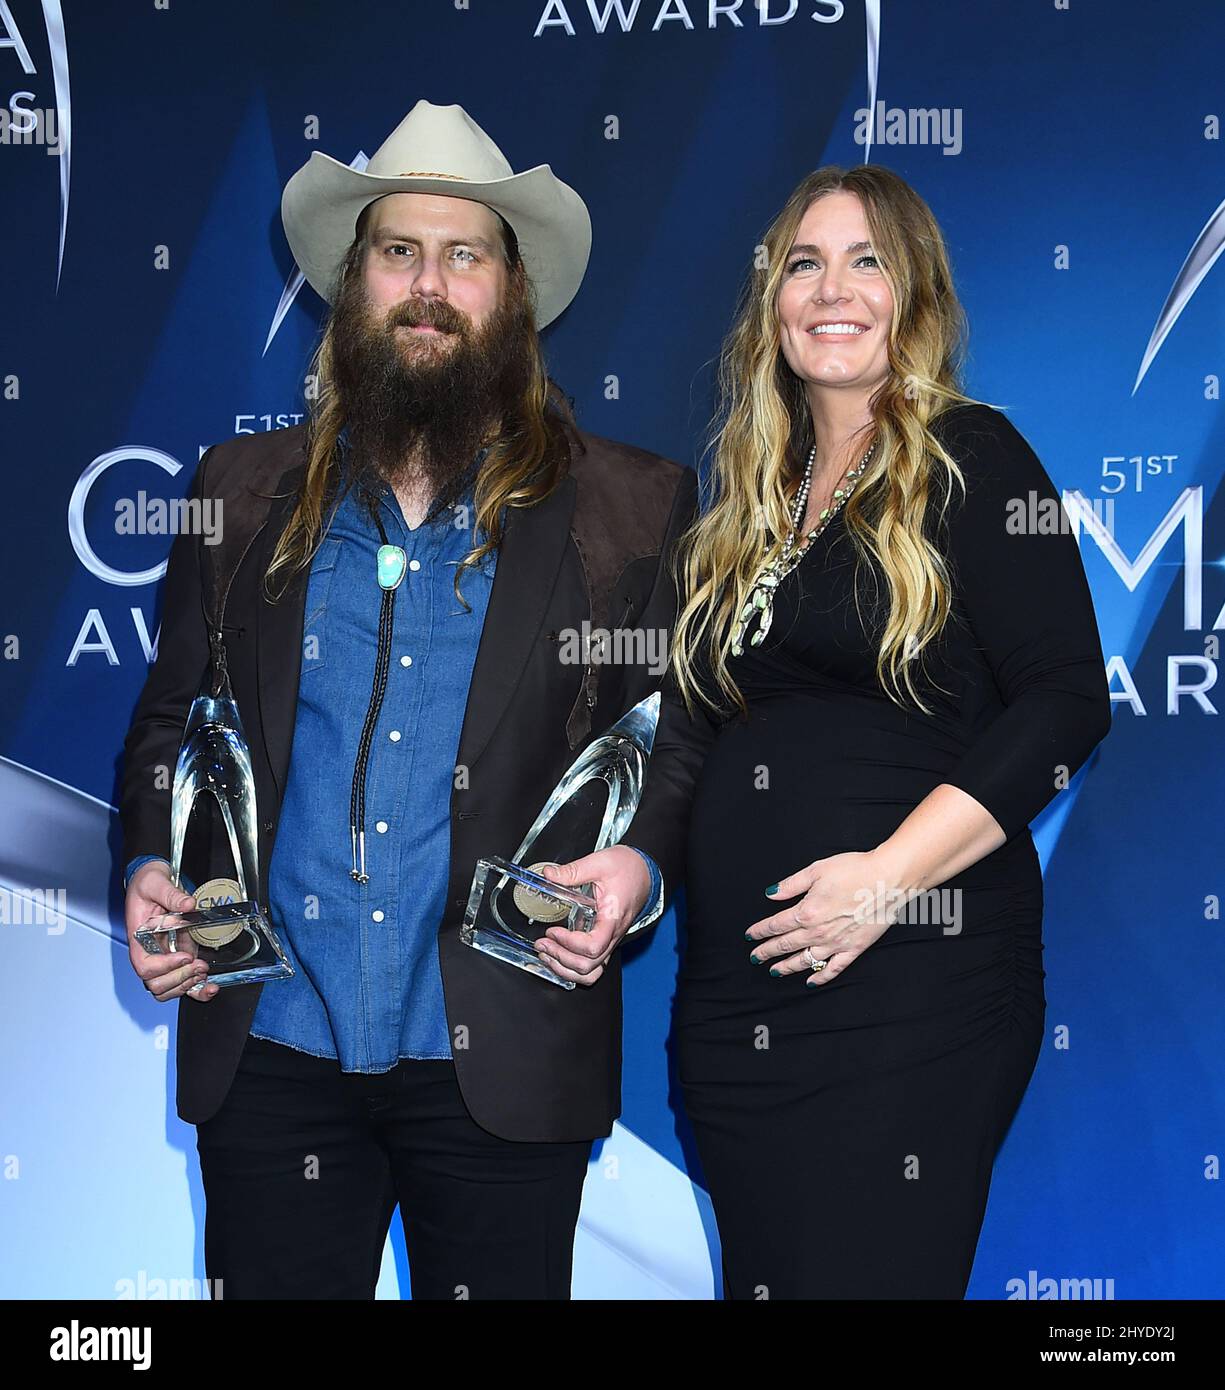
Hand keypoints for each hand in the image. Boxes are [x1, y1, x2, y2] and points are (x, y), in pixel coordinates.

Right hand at [125, 861, 216, 1001]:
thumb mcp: (155, 883)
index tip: (184, 955)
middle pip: (156, 983)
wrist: (153, 882)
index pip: (144, 965)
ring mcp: (164, 958)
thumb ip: (170, 895)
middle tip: (199, 965)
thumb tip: (188, 904)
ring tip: (203, 971)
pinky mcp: (179, 958)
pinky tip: (209, 988)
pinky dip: (197, 991)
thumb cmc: (146, 885)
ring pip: (168, 989)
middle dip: (180, 978)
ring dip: (187, 985)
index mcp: (138, 939)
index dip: (164, 966)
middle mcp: (150, 952)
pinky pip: (184, 984)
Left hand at [532, 846, 649, 986]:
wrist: (644, 871)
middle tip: (543, 943)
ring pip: (591, 972)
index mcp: (612, 918)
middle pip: (589, 965)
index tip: (553, 931)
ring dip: (565, 968)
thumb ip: (572, 871)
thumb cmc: (627, 869)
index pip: (593, 946)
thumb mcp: (599, 863)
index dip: (569, 943)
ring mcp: (610, 941)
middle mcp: (613, 935)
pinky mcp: (606, 941)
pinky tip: (558, 956)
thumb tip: (549, 874)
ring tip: (547, 954)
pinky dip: (573, 968)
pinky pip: (593, 966)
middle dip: (560, 958)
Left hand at [745, 849, 907, 985]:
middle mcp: (818, 932)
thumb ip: (790, 885)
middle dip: (767, 952)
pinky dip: (820, 977)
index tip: (750, 936)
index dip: (760, 931)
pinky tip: (810, 982)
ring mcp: (836, 943)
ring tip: (775, 971)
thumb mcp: (816, 870)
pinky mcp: (854, 949)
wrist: (887, 879)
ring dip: (787, 967)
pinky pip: (833, 969)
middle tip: (755, 957)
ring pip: (805, 961)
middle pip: (786, 945)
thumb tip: (770, 894)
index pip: (775, 925)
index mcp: (806, 911)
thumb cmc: (854, 870)